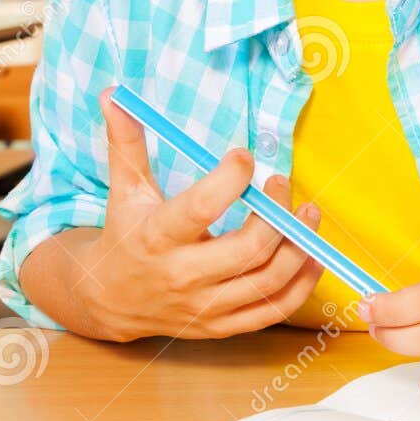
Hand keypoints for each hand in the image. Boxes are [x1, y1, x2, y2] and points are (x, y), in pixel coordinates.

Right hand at [78, 87, 323, 340]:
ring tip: (308, 213)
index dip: (231, 179)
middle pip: (246, 249)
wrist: (108, 300)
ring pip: (267, 283)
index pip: (200, 208)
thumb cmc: (125, 233)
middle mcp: (182, 277)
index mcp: (156, 238)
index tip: (246, 156)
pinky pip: (273, 312)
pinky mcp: (221, 327)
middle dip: (276, 214)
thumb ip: (126, 141)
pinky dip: (301, 285)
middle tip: (282, 184)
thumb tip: (115, 93)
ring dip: (298, 247)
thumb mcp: (124, 188)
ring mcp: (203, 308)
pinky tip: (312, 254)